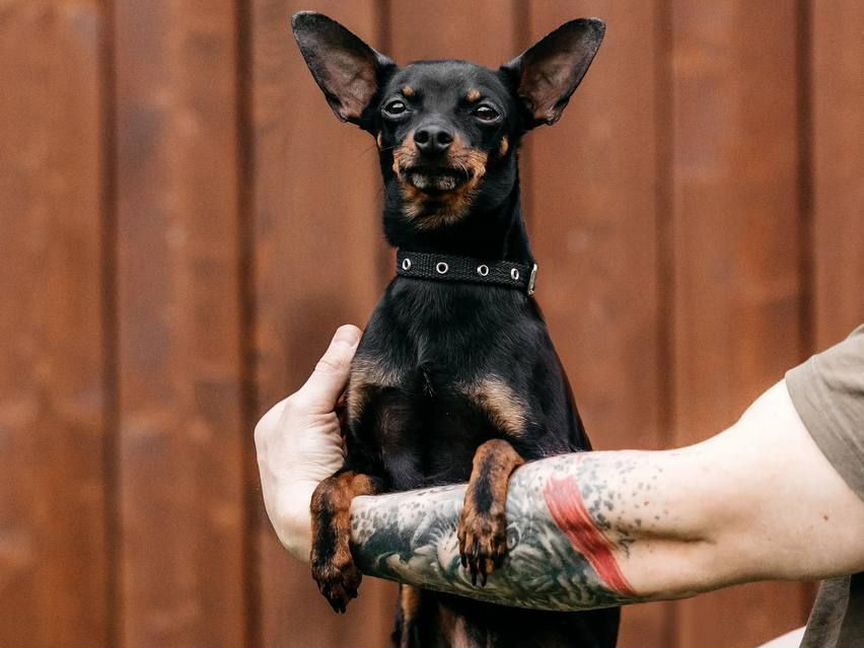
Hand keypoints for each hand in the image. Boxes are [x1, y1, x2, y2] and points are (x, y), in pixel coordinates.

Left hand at [254, 324, 361, 560]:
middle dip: (356, 401)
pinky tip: (384, 439)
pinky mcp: (341, 481)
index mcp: (278, 424)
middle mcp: (294, 443)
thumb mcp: (309, 408)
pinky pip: (363, 448)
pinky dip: (373, 441)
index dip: (344, 379)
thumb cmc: (300, 467)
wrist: (314, 525)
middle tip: (380, 394)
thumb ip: (330, 371)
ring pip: (352, 428)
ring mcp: (318, 464)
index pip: (319, 387)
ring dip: (366, 422)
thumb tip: (350, 332)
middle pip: (336, 407)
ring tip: (382, 418)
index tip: (369, 370)